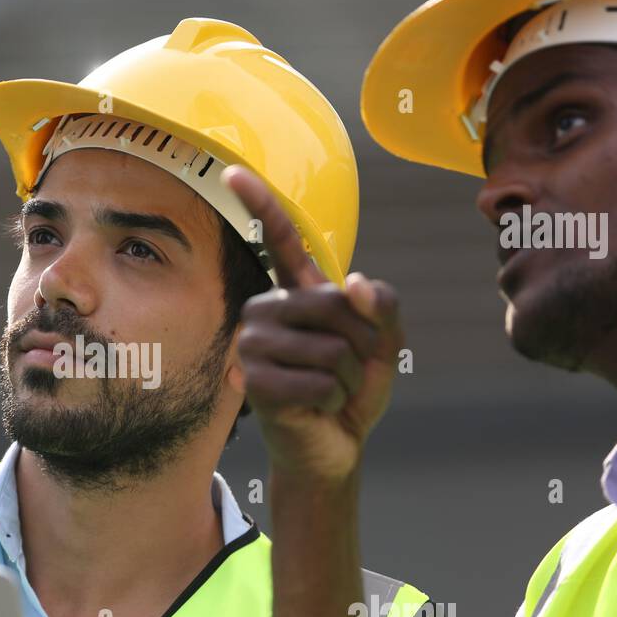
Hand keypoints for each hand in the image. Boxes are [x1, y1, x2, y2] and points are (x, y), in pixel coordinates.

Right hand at [224, 166, 402, 484]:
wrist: (334, 444)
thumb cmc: (353, 389)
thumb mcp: (384, 343)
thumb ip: (384, 307)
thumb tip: (355, 283)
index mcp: (297, 294)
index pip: (280, 240)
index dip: (260, 203)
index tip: (232, 172)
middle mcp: (268, 312)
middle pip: (336, 308)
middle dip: (362, 347)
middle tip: (346, 373)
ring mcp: (255, 346)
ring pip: (332, 350)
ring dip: (349, 381)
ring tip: (331, 393)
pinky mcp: (254, 383)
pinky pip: (320, 383)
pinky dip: (334, 403)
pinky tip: (318, 410)